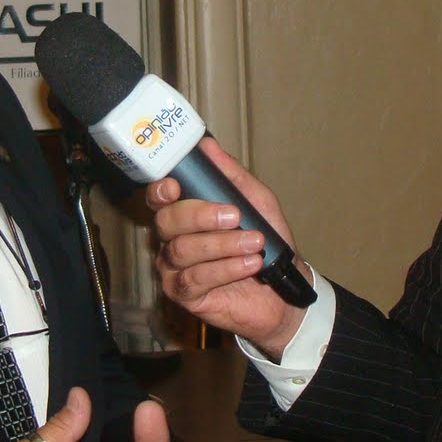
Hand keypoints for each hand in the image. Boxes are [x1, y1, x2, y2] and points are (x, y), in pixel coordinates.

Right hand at [148, 137, 309, 356]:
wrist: (283, 293)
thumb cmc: (266, 246)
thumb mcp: (256, 203)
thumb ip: (231, 177)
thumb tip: (208, 146)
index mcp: (184, 215)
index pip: (158, 199)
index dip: (160, 191)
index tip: (176, 186)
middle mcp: (172, 240)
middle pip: (167, 222)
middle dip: (200, 216)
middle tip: (235, 216)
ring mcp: (174, 269)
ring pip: (181, 250)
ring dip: (223, 244)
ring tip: (254, 243)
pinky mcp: (183, 295)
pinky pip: (194, 279)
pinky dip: (226, 269)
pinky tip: (249, 264)